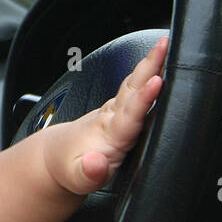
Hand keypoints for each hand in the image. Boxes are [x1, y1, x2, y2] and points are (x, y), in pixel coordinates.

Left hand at [43, 36, 166, 195]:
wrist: (55, 158)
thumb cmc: (70, 168)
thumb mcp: (76, 178)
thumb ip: (88, 173)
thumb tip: (96, 164)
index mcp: (109, 133)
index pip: (130, 113)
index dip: (145, 98)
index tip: (158, 80)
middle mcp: (113, 117)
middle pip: (134, 88)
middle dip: (150, 65)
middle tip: (166, 43)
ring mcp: (115, 112)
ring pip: (134, 84)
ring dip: (150, 64)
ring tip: (166, 44)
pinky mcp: (118, 112)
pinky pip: (134, 89)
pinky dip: (147, 74)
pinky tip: (159, 64)